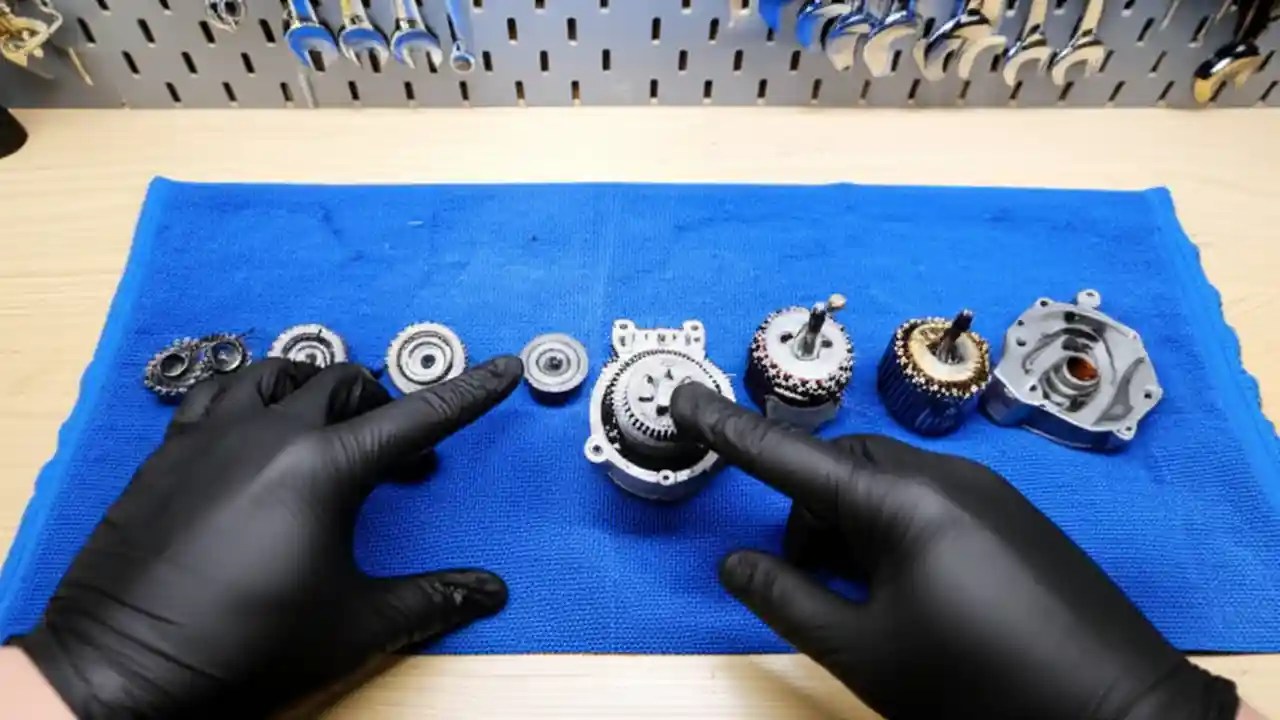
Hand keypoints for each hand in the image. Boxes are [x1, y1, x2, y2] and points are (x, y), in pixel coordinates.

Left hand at [14, 356, 522, 717]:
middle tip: (398, 459)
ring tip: (328, 430)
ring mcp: (211, 436)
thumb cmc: (243, 648)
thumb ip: (429, 599)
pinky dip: (252, 396)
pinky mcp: (168, 452)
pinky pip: (218, 393)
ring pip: (278, 374)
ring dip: (315, 391)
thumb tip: (489, 591)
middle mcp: (268, 435)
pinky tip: (255, 433)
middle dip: (384, 408)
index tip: (501, 369)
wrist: (123, 667)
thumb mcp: (352, 627)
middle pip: (345, 385)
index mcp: (322, 470)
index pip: (415, 418)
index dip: (467, 395)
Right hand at [671, 384, 1239, 719]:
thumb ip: (787, 600)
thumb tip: (736, 564)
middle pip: (841, 465)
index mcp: (899, 503)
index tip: (684, 400)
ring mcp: (986, 491)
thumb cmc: (978, 687)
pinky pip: (932, 500)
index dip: (728, 430)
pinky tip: (919, 596)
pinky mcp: (1014, 515)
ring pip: (887, 483)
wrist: (1115, 711)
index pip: (789, 456)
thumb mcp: (864, 653)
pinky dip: (898, 533)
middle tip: (816, 581)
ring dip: (856, 526)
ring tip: (875, 602)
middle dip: (810, 511)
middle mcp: (944, 477)